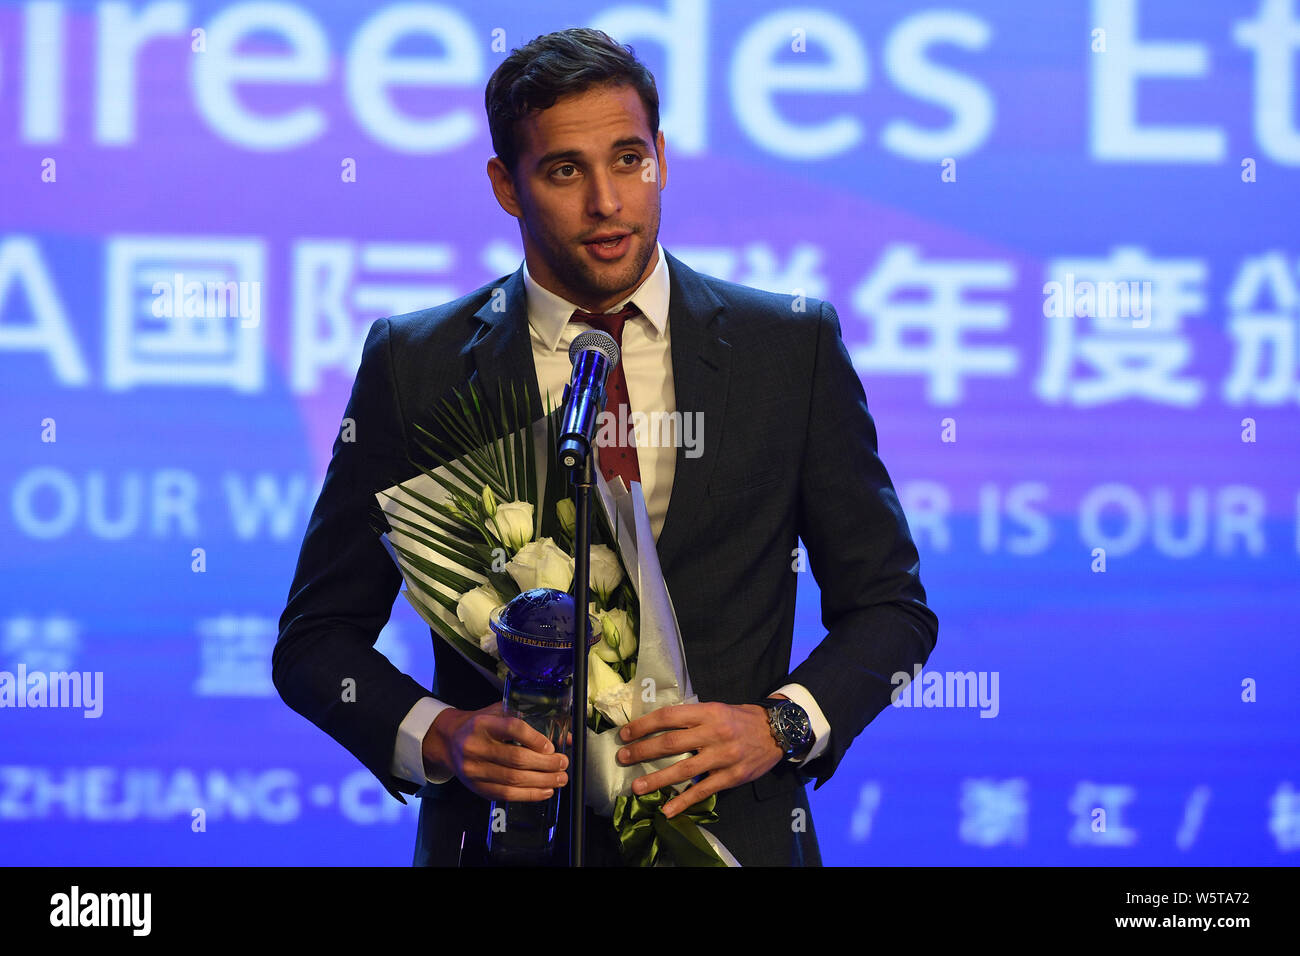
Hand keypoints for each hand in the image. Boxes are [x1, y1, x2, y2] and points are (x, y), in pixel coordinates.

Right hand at [422, 701, 567, 801]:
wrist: (449, 740)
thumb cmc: (480, 725)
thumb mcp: (500, 712)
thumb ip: (530, 720)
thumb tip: (566, 737)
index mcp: (483, 723)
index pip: (512, 729)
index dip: (535, 739)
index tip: (551, 747)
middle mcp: (475, 746)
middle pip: (516, 759)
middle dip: (545, 764)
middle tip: (562, 764)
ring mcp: (474, 769)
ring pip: (513, 780)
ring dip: (542, 781)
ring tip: (559, 778)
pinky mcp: (476, 787)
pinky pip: (506, 795)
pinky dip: (529, 795)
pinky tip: (545, 791)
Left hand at [615, 700, 783, 818]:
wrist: (777, 732)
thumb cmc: (741, 719)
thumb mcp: (717, 708)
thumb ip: (692, 717)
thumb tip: (659, 727)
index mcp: (708, 712)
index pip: (669, 716)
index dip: (644, 725)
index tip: (626, 733)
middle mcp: (714, 732)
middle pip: (671, 742)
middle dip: (643, 751)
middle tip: (623, 757)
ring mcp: (723, 756)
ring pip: (684, 769)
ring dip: (657, 779)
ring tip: (637, 787)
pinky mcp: (731, 776)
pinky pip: (703, 790)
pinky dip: (684, 801)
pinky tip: (668, 809)